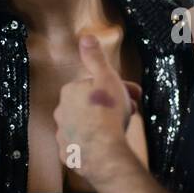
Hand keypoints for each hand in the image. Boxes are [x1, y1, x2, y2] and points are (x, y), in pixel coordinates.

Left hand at [53, 35, 141, 184]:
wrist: (105, 152)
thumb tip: (86, 37)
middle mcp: (61, 113)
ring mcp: (63, 135)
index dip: (116, 88)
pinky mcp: (68, 155)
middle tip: (132, 113)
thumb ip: (96, 59)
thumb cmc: (108, 113)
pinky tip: (108, 145)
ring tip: (121, 131)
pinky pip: (82, 146)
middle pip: (90, 106)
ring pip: (86, 126)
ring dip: (102, 126)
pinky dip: (94, 144)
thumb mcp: (106, 78)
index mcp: (69, 92)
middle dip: (111, 107)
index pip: (94, 86)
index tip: (132, 95)